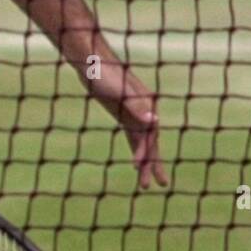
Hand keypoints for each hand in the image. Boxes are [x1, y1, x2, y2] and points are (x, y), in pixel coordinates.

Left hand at [87, 62, 168, 190]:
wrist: (92, 64)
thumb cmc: (104, 75)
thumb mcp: (118, 92)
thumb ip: (136, 108)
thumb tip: (155, 121)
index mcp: (148, 105)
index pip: (149, 134)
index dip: (144, 151)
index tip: (136, 166)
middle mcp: (146, 111)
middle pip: (151, 142)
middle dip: (153, 164)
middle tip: (158, 185)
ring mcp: (136, 114)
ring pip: (143, 143)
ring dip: (146, 162)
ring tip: (147, 185)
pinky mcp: (125, 116)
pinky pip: (133, 138)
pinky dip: (136, 151)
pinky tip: (138, 165)